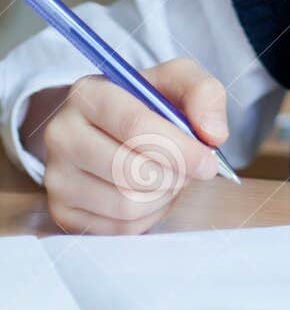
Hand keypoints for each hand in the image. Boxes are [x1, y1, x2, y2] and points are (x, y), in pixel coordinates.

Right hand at [33, 57, 229, 234]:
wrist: (108, 128)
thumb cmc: (147, 104)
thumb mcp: (179, 81)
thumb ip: (204, 94)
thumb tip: (213, 134)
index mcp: (89, 94)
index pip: (135, 125)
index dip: (179, 149)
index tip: (208, 161)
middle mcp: (62, 134)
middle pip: (129, 170)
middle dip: (174, 175)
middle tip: (189, 168)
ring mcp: (57, 177)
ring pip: (126, 204)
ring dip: (164, 196)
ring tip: (170, 177)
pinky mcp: (62, 212)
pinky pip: (119, 228)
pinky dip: (149, 215)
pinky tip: (151, 193)